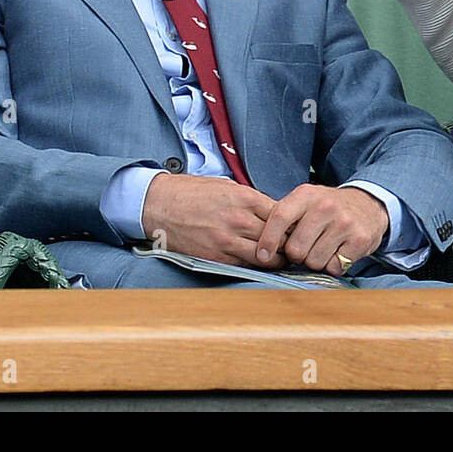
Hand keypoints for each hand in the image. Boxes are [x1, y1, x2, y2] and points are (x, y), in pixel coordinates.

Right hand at [141, 173, 286, 268]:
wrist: (159, 205)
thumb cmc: (192, 192)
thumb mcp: (228, 186)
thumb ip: (252, 200)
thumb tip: (274, 211)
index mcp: (245, 198)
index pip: (283, 216)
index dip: (291, 224)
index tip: (294, 228)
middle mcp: (240, 220)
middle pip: (279, 238)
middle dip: (288, 243)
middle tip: (293, 246)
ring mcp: (228, 241)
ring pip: (266, 256)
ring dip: (275, 259)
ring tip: (279, 258)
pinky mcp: (216, 257)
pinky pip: (245, 265)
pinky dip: (255, 265)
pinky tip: (258, 262)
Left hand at [255, 183, 389, 275]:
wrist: (368, 204)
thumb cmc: (328, 208)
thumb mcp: (305, 201)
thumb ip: (284, 218)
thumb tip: (261, 249)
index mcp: (306, 195)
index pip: (279, 218)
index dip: (268, 240)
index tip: (262, 256)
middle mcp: (325, 206)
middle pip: (295, 249)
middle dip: (297, 255)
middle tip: (307, 247)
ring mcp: (344, 222)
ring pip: (314, 261)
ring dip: (316, 261)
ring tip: (324, 248)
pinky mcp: (360, 239)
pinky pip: (335, 266)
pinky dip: (334, 265)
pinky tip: (339, 251)